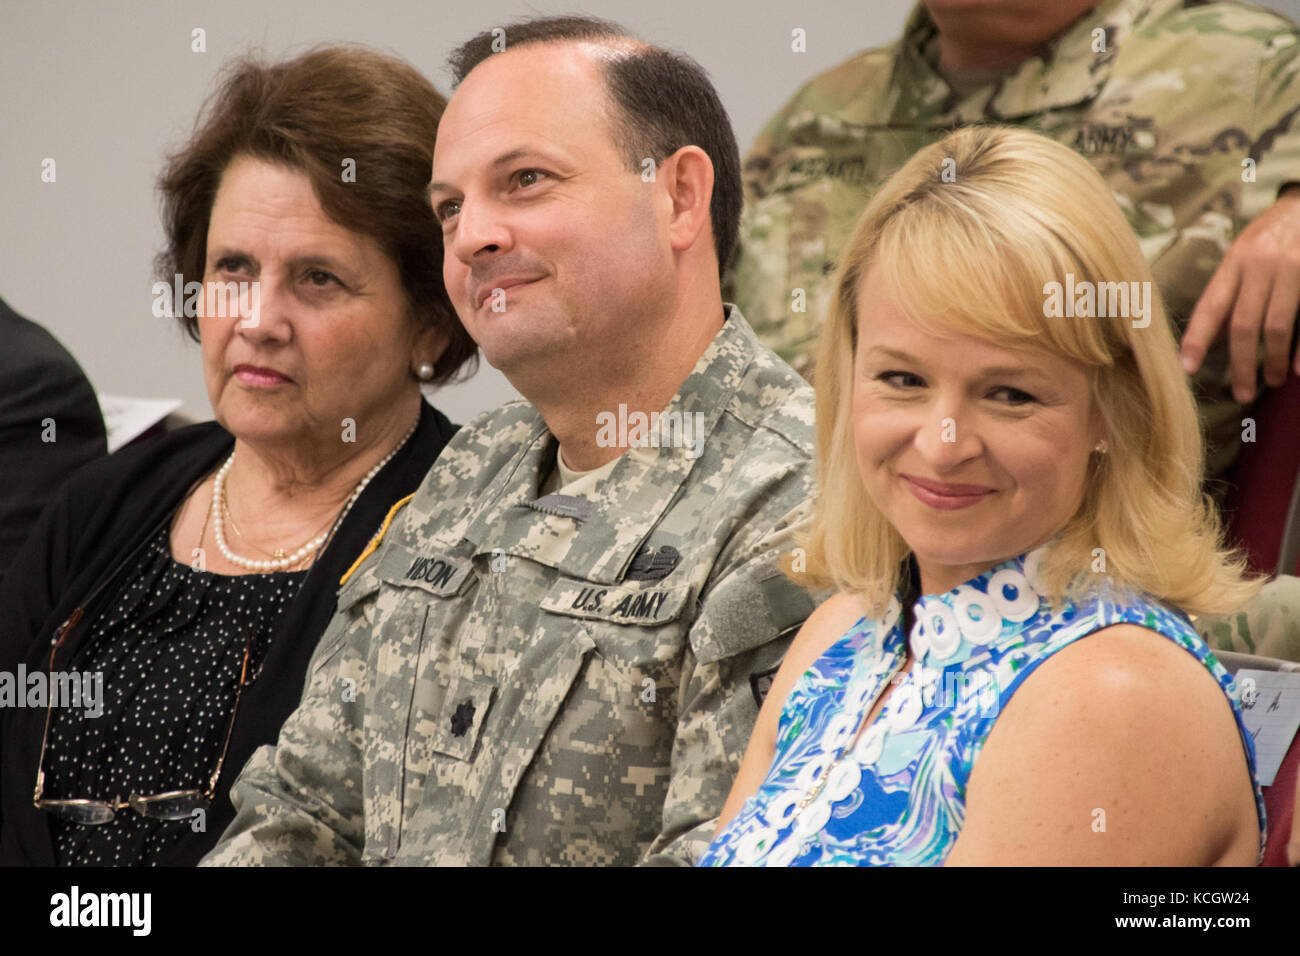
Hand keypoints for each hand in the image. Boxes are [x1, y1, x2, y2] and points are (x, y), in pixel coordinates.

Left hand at [1180, 187, 1299, 403]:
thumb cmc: (1278, 230)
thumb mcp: (1246, 252)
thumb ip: (1230, 291)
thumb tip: (1211, 336)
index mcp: (1236, 260)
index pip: (1210, 306)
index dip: (1196, 340)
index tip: (1187, 369)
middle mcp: (1261, 264)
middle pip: (1243, 324)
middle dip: (1240, 364)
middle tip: (1240, 393)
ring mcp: (1293, 268)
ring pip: (1277, 325)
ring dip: (1272, 360)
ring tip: (1270, 381)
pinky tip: (1298, 369)